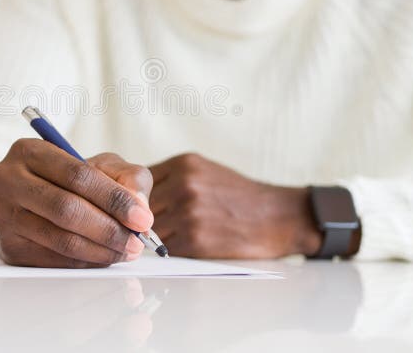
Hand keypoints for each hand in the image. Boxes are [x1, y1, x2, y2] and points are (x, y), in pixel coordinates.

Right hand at [0, 139, 153, 267]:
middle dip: (109, 229)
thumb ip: (127, 178)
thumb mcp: (102, 166)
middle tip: (136, 241)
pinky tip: (103, 257)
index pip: (77, 175)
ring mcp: (2, 216)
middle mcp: (7, 180)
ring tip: (126, 250)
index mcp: (28, 151)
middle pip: (65, 209)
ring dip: (100, 250)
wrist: (32, 200)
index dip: (114, 198)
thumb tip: (139, 207)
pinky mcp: (8, 248)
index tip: (142, 217)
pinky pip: (53, 261)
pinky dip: (85, 263)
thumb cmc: (71, 180)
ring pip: (60, 239)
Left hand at [148, 153, 321, 258]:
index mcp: (184, 164)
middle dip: (142, 218)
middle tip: (150, 226)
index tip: (141, 206)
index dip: (137, 197)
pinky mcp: (195, 239)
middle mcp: (184, 184)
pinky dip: (171, 249)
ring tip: (172, 235)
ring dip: (155, 236)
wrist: (277, 217)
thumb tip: (134, 192)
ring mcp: (189, 212)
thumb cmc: (239, 196)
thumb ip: (171, 177)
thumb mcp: (204, 171)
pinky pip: (165, 247)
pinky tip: (187, 244)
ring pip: (150, 228)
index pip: (139, 181)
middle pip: (139, 206)